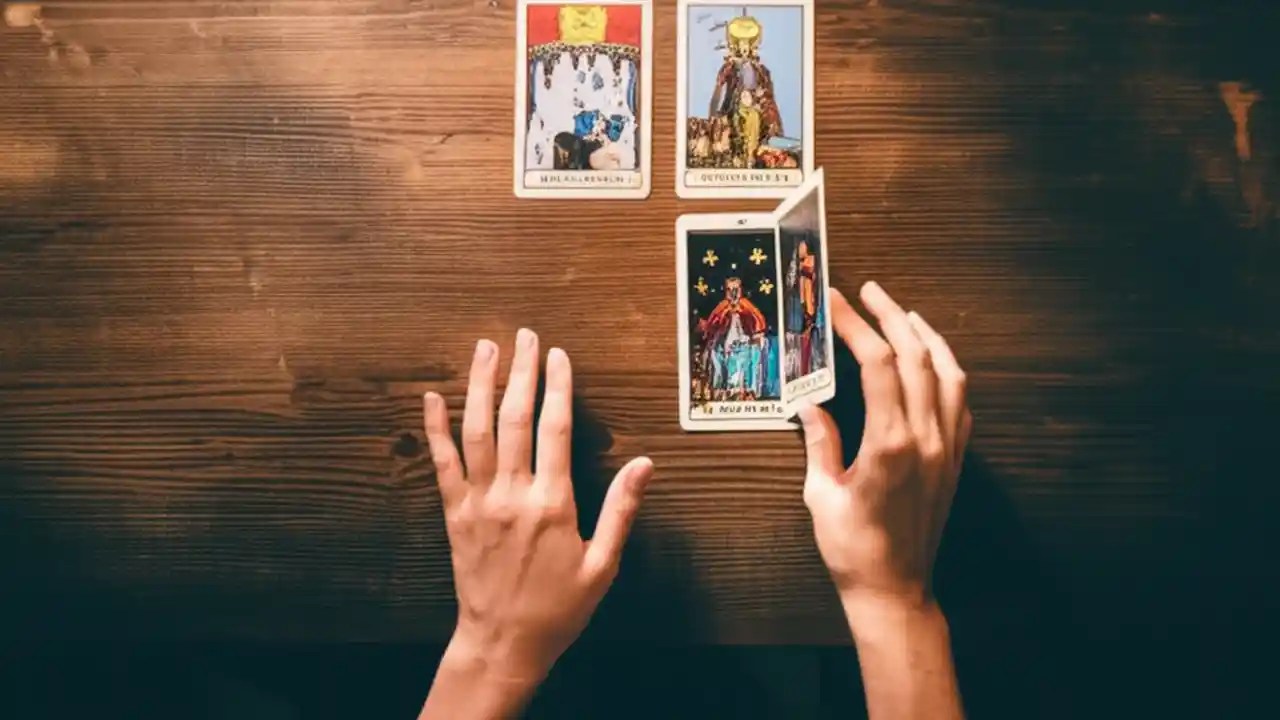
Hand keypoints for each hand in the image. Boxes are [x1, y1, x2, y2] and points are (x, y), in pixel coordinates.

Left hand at [422, 330, 654, 686]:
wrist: (503, 643)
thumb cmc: (559, 608)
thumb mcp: (604, 565)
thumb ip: (622, 510)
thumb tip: (644, 464)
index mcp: (553, 503)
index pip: (555, 429)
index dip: (558, 387)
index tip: (559, 356)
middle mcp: (513, 495)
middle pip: (515, 418)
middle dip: (521, 372)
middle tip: (525, 335)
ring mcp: (479, 502)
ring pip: (476, 431)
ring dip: (480, 386)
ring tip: (484, 349)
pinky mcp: (454, 514)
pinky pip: (441, 463)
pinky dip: (435, 429)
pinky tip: (432, 398)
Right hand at [799, 282, 970, 616]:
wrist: (895, 590)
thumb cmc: (853, 549)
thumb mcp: (822, 493)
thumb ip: (820, 442)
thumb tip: (809, 404)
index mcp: (888, 444)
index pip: (877, 364)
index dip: (856, 326)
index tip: (837, 302)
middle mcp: (925, 439)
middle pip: (915, 357)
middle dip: (891, 316)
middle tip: (869, 291)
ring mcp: (946, 448)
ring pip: (948, 374)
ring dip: (926, 337)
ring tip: (904, 314)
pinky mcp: (954, 461)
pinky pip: (960, 402)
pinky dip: (948, 371)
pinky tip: (932, 361)